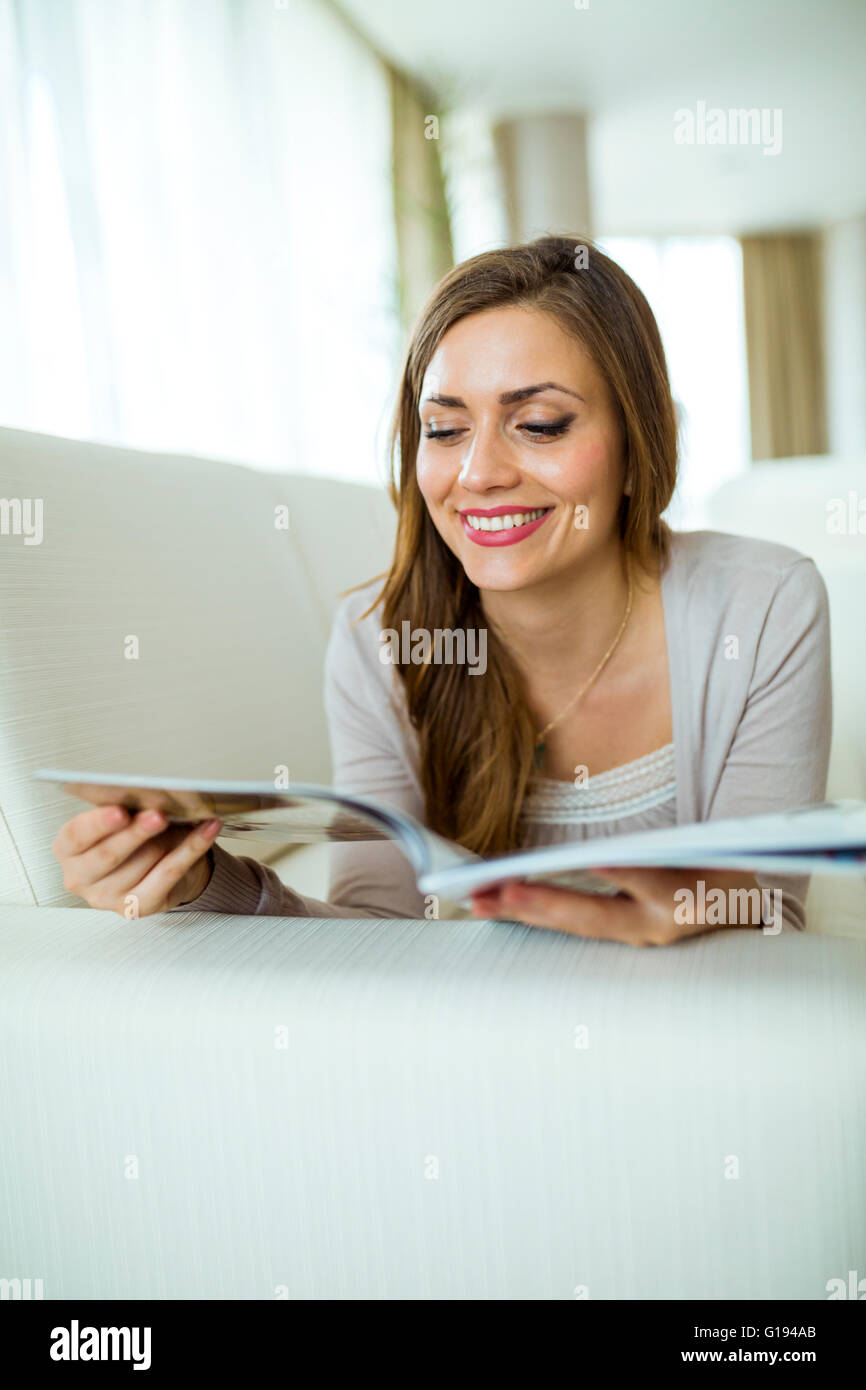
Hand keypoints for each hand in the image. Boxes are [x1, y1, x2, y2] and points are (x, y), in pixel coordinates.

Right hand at [53, 804, 221, 917]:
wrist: (155, 869)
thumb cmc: (132, 839)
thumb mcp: (120, 820)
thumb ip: (126, 811)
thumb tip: (150, 798)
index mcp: (68, 850)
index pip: (76, 836)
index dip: (98, 823)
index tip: (119, 811)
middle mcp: (81, 877)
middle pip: (108, 854)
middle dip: (136, 832)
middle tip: (158, 815)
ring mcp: (107, 898)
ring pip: (143, 862)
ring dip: (167, 838)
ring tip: (185, 819)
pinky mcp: (138, 907)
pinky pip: (170, 873)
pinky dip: (192, 848)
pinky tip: (206, 831)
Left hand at [470, 867, 766, 946]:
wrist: (741, 909)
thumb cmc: (723, 870)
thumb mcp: (710, 853)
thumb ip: (667, 855)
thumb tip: (611, 856)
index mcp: (687, 899)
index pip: (650, 881)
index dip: (623, 872)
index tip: (596, 861)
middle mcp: (657, 927)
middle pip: (596, 915)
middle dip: (546, 904)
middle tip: (503, 893)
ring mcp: (636, 937)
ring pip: (575, 927)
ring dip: (526, 914)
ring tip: (481, 904)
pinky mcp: (621, 938)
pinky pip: (573, 928)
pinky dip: (536, 916)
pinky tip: (502, 907)